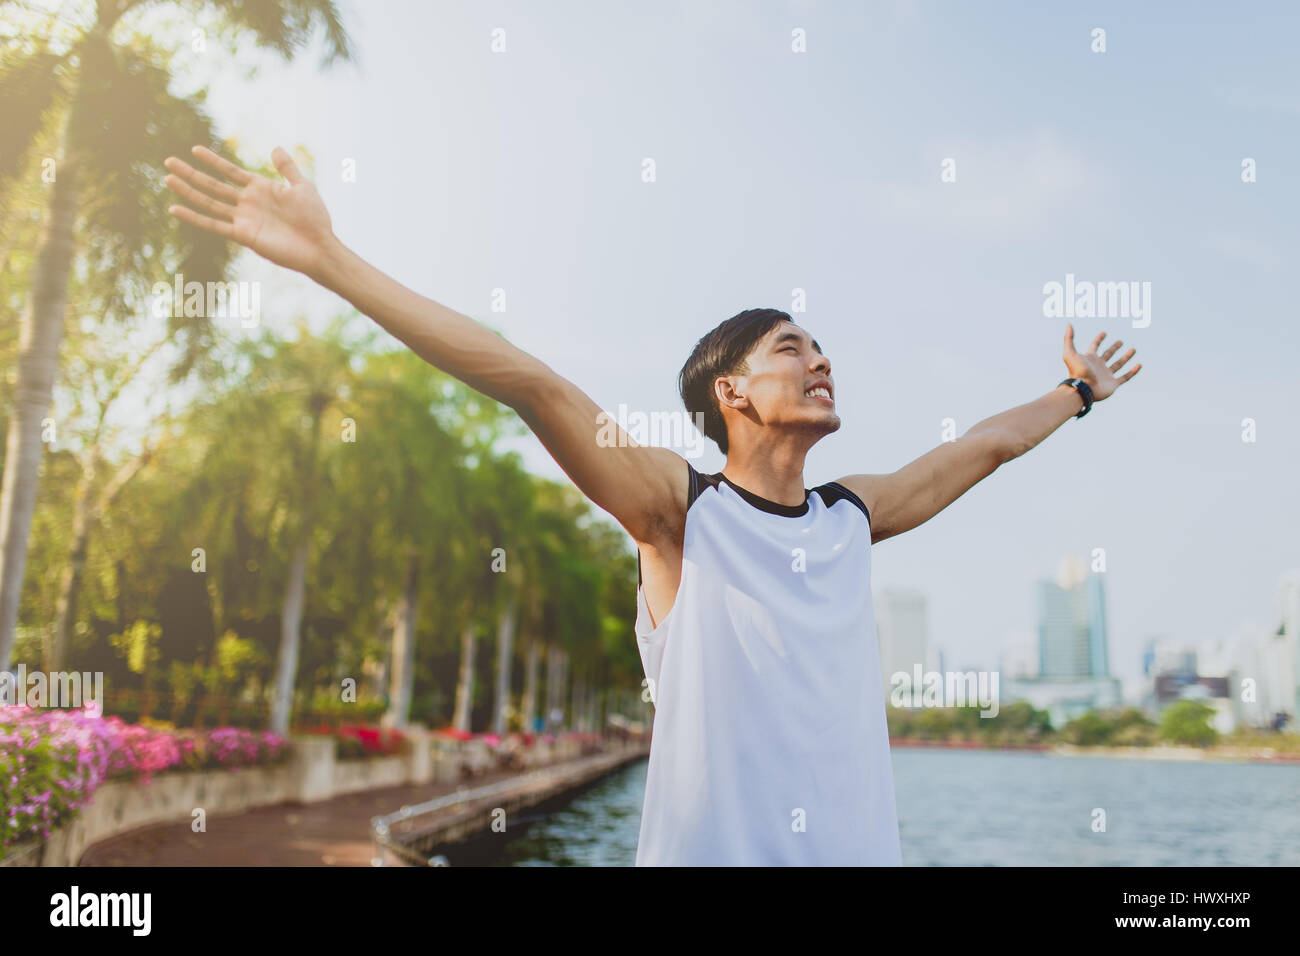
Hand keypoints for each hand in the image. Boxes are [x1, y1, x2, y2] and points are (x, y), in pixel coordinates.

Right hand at [163, 145, 335, 278]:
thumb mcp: (302, 187)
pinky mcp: (243, 235)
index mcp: (260, 189)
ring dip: (188, 191)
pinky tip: (175, 209)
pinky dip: (194, 218)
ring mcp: (243, 219)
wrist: (319, 246)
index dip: (213, 160)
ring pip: (208, 202)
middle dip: (191, 173)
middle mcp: (247, 203)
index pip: (230, 171)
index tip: (194, 149)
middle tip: (169, 161)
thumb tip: (275, 147)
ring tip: (167, 179)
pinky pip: (213, 224)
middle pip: (213, 185)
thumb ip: (287, 168)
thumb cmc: (315, 218)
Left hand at [1062, 324, 1141, 400]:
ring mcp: (1106, 375)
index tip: (1104, 333)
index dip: (1098, 339)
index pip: (1095, 346)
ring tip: (1133, 349)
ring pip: (1118, 364)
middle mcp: (1098, 366)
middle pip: (1108, 354)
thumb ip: (1068, 338)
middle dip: (1114, 348)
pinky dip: (1133, 371)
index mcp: (1089, 358)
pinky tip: (1139, 364)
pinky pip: (1125, 377)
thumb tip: (1068, 324)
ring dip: (1126, 357)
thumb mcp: (1070, 353)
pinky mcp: (1113, 384)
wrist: (1082, 389)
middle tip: (1120, 341)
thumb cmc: (1076, 371)